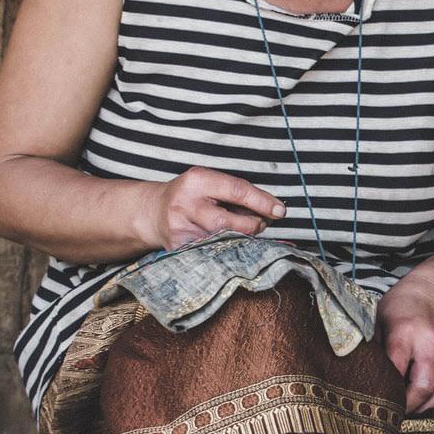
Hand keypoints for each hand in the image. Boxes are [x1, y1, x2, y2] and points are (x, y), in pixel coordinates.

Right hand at [145, 166, 285, 249]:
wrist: (153, 212)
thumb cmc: (191, 196)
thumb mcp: (210, 183)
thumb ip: (237, 194)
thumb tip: (271, 211)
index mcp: (198, 180)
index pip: (237, 190)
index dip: (262, 202)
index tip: (280, 211)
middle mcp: (186, 204)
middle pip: (229, 222)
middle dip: (252, 225)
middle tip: (259, 223)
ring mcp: (180, 228)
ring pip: (222, 240)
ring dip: (239, 238)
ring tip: (237, 229)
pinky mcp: (178, 247)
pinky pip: (212, 252)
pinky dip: (224, 249)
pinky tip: (223, 242)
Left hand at [376, 277, 433, 413]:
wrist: (431, 291)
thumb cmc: (397, 306)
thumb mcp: (375, 320)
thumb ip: (372, 349)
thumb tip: (359, 378)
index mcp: (404, 332)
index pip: (397, 371)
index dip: (387, 392)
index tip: (376, 403)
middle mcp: (429, 342)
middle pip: (424, 386)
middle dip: (407, 406)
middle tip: (392, 414)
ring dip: (425, 407)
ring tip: (407, 410)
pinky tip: (420, 401)